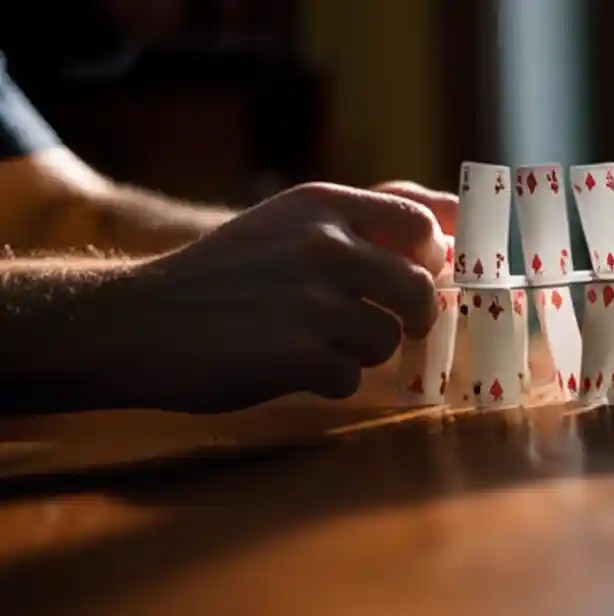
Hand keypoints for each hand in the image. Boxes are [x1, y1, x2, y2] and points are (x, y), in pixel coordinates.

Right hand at [70, 183, 442, 411]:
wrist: (137, 319)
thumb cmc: (224, 277)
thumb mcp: (285, 226)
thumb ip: (357, 227)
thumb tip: (446, 237)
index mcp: (322, 206)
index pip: (421, 223)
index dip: (436, 258)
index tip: (430, 277)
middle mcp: (323, 245)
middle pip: (420, 288)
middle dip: (415, 316)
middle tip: (397, 326)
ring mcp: (311, 299)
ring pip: (388, 338)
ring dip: (363, 352)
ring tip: (319, 343)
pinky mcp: (297, 353)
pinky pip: (351, 378)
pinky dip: (329, 382)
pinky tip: (291, 368)